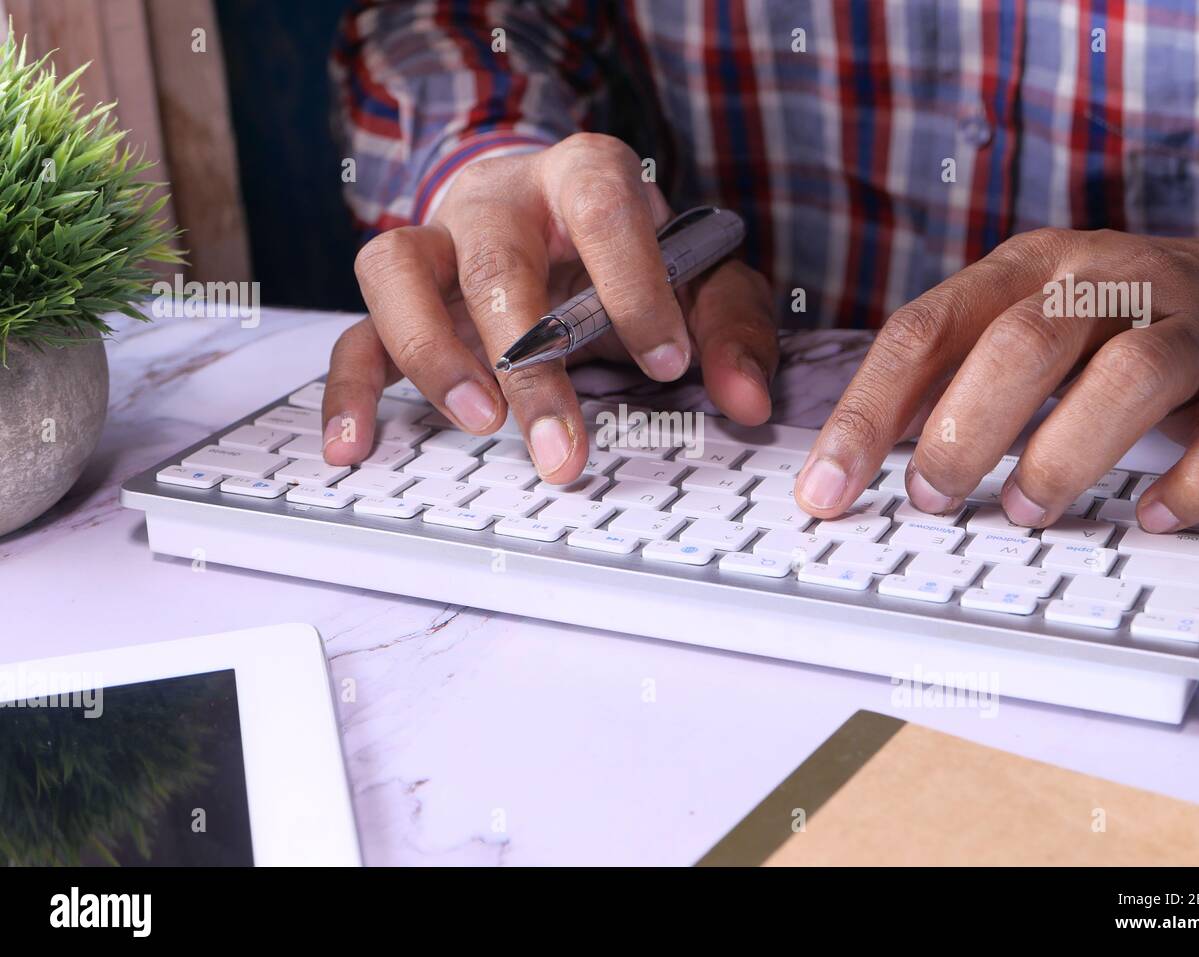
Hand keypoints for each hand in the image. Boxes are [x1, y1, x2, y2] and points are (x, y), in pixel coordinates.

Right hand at [323, 132, 776, 483]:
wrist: (553, 217)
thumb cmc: (631, 252)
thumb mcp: (700, 276)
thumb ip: (730, 326)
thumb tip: (745, 401)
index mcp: (583, 177)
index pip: (604, 208)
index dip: (635, 285)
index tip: (670, 364)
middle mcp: (500, 201)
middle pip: (496, 258)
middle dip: (528, 359)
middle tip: (560, 446)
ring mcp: (438, 245)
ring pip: (395, 269)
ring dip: (430, 350)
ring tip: (475, 421)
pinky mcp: (399, 299)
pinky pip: (353, 333)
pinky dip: (348, 392)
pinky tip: (355, 447)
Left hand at [795, 227, 1198, 532]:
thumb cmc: (1122, 325)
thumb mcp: (1027, 321)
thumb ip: (950, 373)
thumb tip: (859, 454)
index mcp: (1032, 267)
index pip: (926, 329)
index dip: (865, 413)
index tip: (825, 489)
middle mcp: (1110, 282)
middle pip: (1023, 342)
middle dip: (961, 429)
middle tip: (928, 498)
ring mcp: (1195, 328)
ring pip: (1131, 377)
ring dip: (1063, 455)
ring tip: (1022, 509)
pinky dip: (1193, 484)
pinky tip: (1151, 516)